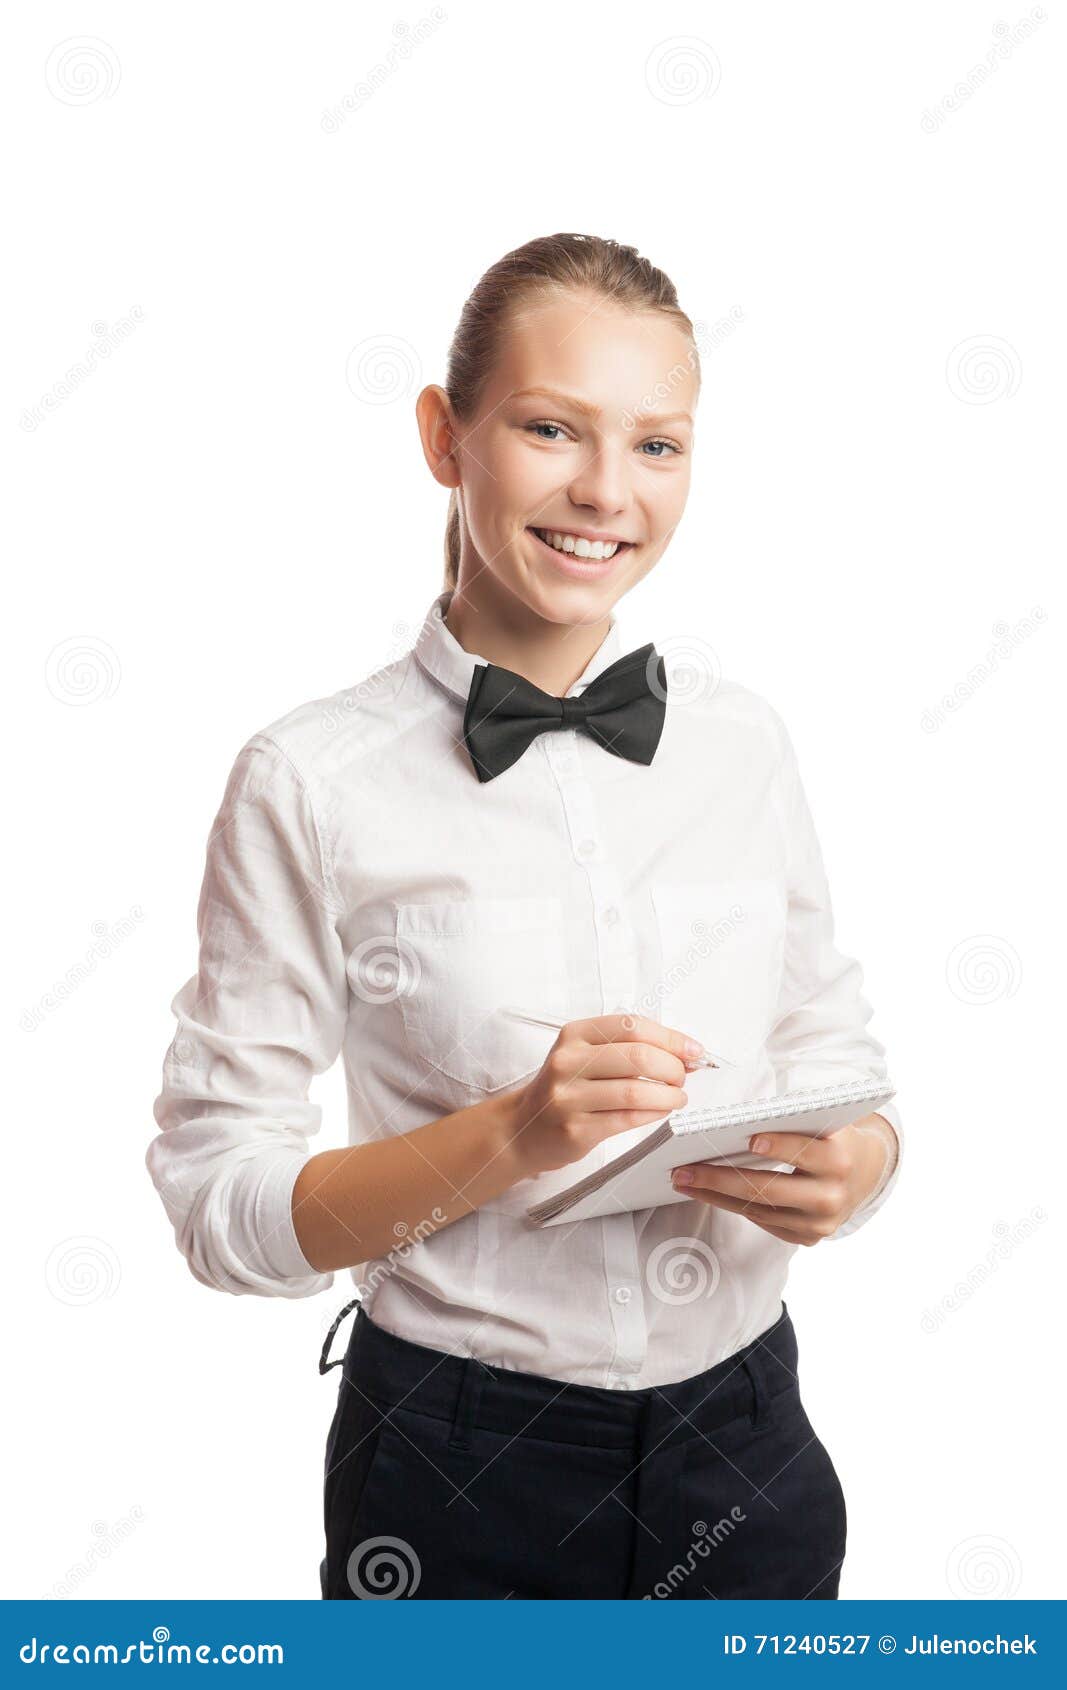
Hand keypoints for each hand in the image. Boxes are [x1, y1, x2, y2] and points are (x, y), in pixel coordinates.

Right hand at [504, 1012, 702, 1178]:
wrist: (524, 1128)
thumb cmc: (565, 1088)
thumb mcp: (586, 1054)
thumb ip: (630, 1048)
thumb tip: (686, 1052)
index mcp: (574, 1034)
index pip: (632, 1026)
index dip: (671, 1038)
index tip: (693, 1050)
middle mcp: (568, 1062)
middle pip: (638, 1056)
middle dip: (673, 1067)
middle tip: (683, 1076)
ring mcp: (569, 1097)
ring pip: (636, 1092)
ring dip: (668, 1095)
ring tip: (677, 1096)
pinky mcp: (576, 1129)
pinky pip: (628, 1119)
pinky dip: (654, 1114)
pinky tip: (661, 1110)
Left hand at [669, 1113, 898, 1245]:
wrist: (866, 1172)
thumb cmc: (832, 1137)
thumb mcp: (824, 1122)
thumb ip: (793, 1122)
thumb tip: (738, 1122)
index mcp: (840, 1160)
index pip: (807, 1152)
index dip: (781, 1145)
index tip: (750, 1138)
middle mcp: (832, 1196)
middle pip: (770, 1189)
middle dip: (721, 1179)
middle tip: (684, 1169)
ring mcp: (820, 1223)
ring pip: (760, 1210)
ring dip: (716, 1195)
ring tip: (684, 1180)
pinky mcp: (808, 1237)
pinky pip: (764, 1222)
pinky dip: (733, 1206)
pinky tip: (707, 1193)